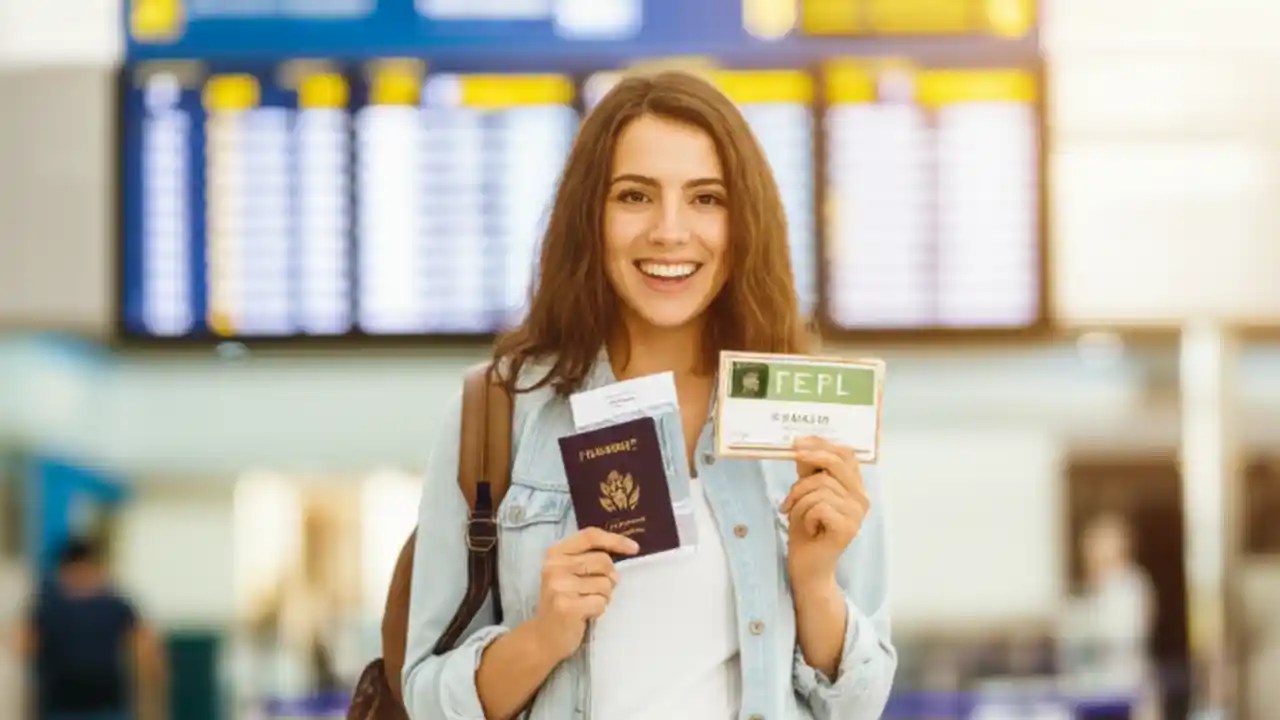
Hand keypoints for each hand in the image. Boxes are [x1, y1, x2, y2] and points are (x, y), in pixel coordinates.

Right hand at [529, 527, 638, 662]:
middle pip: (603, 561)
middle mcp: (554, 566)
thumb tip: (627, 549)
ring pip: (605, 584)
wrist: (543, 637)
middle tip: (597, 591)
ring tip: (587, 604)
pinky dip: (599, 610)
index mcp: (555, 553)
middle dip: (609, 578)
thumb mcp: (570, 573)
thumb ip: (589, 558)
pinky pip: (601, 603)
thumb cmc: (563, 601)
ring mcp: (559, 586)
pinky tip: (584, 615)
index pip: (590, 536)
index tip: (635, 548)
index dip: (615, 540)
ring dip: (603, 597)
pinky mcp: (566, 606)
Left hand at [781, 436, 868, 590]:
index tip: (797, 442)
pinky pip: (819, 506)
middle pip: (835, 464)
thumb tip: (801, 445)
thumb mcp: (805, 493)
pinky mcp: (848, 528)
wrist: (807, 566)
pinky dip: (804, 516)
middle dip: (808, 461)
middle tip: (791, 458)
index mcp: (854, 488)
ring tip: (797, 516)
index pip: (846, 455)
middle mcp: (861, 498)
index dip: (822, 444)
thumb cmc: (806, 530)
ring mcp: (857, 514)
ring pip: (821, 486)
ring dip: (799, 500)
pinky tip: (808, 529)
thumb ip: (809, 471)